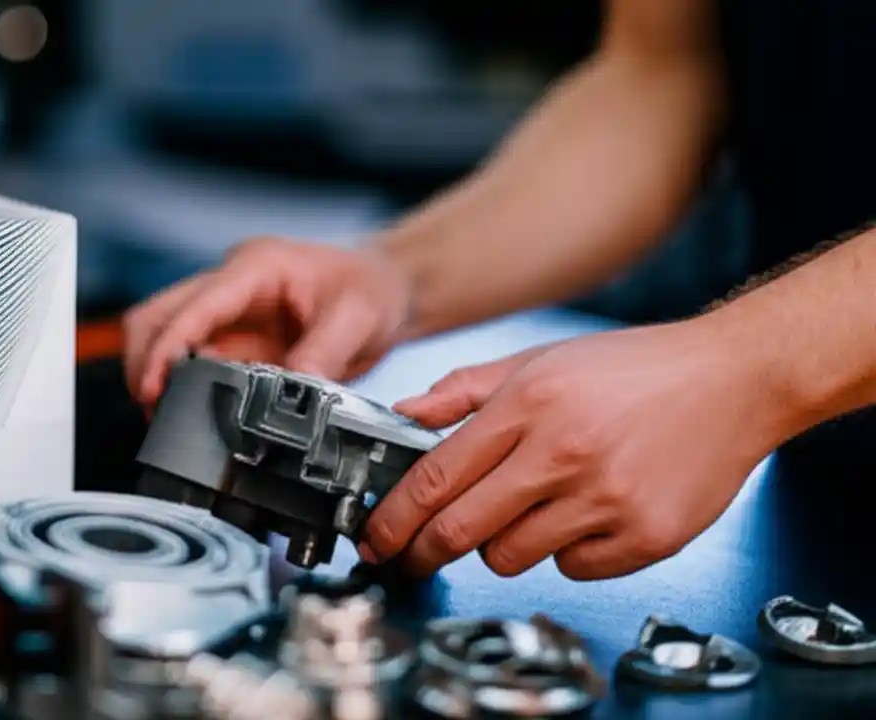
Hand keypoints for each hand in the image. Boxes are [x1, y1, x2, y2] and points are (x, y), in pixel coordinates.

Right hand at [123, 237, 411, 405]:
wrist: (385, 289)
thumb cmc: (372, 289)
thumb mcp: (359, 319)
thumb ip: (323, 354)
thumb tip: (288, 393)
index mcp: (256, 267)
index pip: (193, 307)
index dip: (166, 348)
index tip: (153, 388)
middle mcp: (229, 284)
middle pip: (155, 317)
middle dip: (144, 364)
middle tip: (155, 413)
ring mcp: (226, 312)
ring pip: (160, 337)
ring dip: (156, 377)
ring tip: (171, 420)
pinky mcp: (230, 338)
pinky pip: (189, 362)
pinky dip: (181, 388)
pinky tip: (196, 414)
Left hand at [360, 318, 785, 579]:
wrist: (733, 380)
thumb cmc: (634, 369)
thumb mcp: (538, 361)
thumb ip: (464, 391)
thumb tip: (404, 415)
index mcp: (529, 404)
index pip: (437, 477)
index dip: (395, 517)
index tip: (376, 538)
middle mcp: (564, 453)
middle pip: (462, 529)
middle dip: (425, 551)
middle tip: (413, 556)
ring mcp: (606, 499)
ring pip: (511, 556)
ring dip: (503, 543)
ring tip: (529, 508)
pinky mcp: (645, 536)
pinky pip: (572, 568)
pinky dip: (566, 551)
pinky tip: (585, 514)